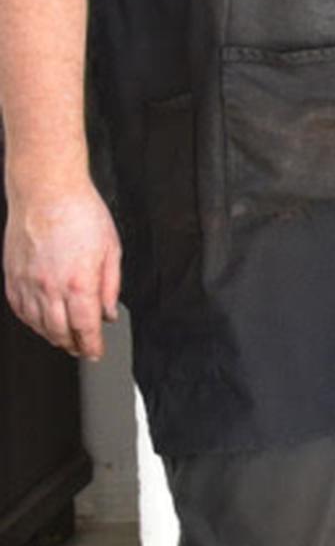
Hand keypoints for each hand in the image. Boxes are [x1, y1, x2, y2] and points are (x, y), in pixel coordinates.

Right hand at [3, 170, 121, 360]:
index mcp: (78, 283)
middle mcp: (50, 287)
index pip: (85, 328)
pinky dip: (30, 320)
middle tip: (81, 348)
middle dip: (72, 345)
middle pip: (59, 332)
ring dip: (51, 336)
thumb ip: (110, 286)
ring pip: (37, 324)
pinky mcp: (12, 275)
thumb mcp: (112, 249)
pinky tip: (39, 321)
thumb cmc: (82, 213)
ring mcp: (28, 283)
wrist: (47, 192)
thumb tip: (108, 312)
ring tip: (63, 338)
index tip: (95, 353)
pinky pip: (19, 308)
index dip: (91, 346)